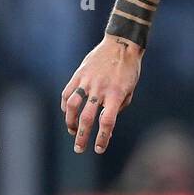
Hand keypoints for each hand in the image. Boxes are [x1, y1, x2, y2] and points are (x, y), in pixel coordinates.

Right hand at [60, 34, 142, 153]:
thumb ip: (116, 110)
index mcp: (115, 95)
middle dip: (81, 136)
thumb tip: (106, 130)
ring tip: (72, 131)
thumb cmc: (128, 72)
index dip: (102, 137)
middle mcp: (100, 89)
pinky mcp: (79, 74)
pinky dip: (65, 105)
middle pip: (86, 118)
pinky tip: (68, 113)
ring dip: (69, 122)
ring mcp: (87, 81)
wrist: (122, 46)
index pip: (107, 122)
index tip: (99, 149)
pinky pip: (67, 93)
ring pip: (72, 106)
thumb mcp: (128, 92)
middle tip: (79, 149)